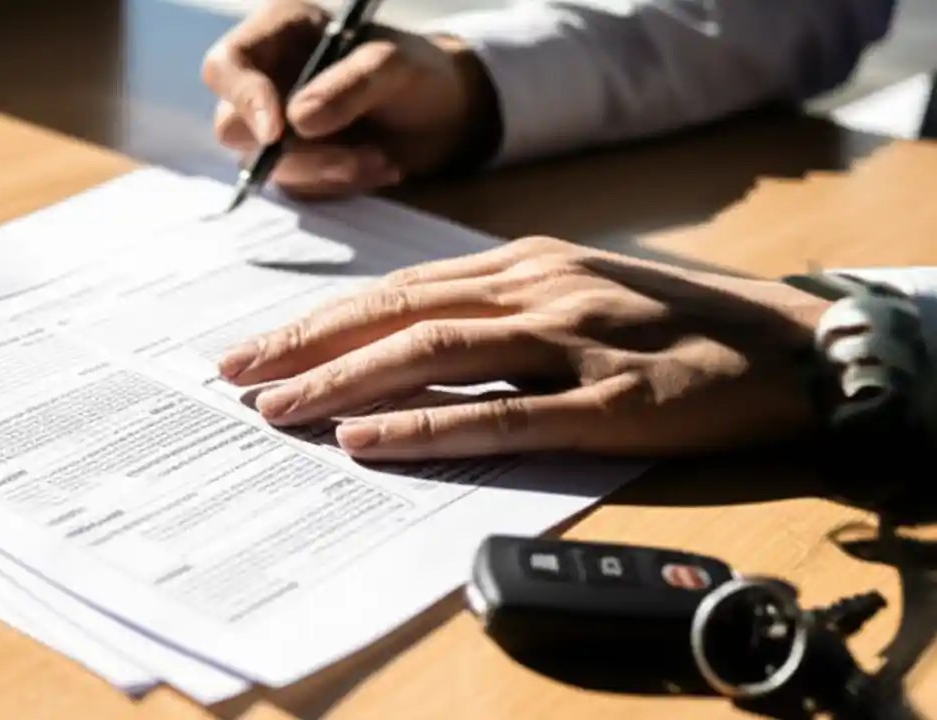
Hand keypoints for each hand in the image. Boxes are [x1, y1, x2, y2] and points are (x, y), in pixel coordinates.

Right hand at [201, 0, 498, 198]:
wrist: (447, 117)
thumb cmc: (418, 74)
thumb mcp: (395, 67)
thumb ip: (350, 85)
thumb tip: (297, 122)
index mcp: (278, 34)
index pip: (226, 65)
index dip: (242, 98)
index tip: (276, 132)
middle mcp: (267, 81)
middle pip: (233, 126)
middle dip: (294, 151)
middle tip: (353, 156)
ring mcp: (277, 128)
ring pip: (269, 166)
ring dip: (327, 171)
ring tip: (382, 159)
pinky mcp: (296, 165)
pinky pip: (300, 188)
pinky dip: (340, 185)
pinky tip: (379, 167)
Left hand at [216, 237, 832, 459]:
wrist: (788, 347)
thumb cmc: (674, 325)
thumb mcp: (576, 291)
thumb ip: (498, 309)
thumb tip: (407, 342)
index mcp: (525, 265)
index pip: (399, 290)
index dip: (321, 320)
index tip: (257, 347)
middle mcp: (538, 290)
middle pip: (398, 314)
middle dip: (307, 346)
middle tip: (236, 377)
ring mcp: (573, 343)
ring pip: (435, 354)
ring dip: (346, 382)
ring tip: (278, 409)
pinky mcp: (607, 401)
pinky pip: (502, 416)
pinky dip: (428, 428)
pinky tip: (369, 442)